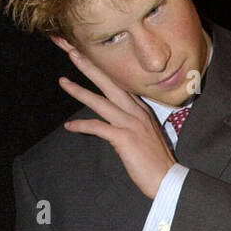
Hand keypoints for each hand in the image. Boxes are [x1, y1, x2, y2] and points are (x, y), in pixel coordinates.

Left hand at [59, 49, 175, 198]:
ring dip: (80, 91)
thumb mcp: (144, 135)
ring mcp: (131, 124)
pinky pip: (98, 127)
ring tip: (63, 81)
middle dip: (89, 66)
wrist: (167, 179)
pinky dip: (82, 126)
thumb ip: (129, 122)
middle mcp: (136, 112)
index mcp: (140, 109)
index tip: (86, 56)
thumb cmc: (154, 161)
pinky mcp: (125, 138)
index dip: (101, 69)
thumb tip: (112, 120)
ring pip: (101, 102)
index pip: (117, 83)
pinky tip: (70, 126)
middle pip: (109, 83)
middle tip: (71, 51)